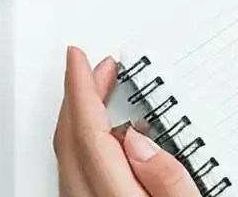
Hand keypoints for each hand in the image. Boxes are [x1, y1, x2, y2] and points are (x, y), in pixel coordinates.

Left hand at [54, 46, 199, 196]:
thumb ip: (167, 179)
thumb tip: (138, 141)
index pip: (88, 134)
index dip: (81, 90)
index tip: (77, 57)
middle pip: (71, 141)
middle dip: (81, 96)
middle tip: (97, 68)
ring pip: (70, 156)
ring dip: (82, 120)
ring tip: (104, 95)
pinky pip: (76, 173)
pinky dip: (86, 146)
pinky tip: (110, 143)